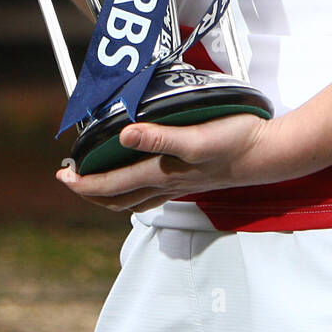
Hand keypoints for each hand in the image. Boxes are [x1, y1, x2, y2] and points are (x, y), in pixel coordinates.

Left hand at [55, 113, 297, 214]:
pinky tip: (138, 176)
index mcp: (160, 173)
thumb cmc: (235, 142)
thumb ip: (160, 137)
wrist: (268, 154)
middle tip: (69, 177)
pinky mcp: (191, 178)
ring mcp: (179, 184)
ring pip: (133, 198)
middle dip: (89, 191)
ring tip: (94, 179)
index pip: (110, 185)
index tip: (63, 174)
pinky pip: (152, 192)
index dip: (82, 183)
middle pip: (116, 198)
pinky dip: (133, 189)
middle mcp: (165, 183)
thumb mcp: (197, 137)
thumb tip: (124, 133)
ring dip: (109, 192)